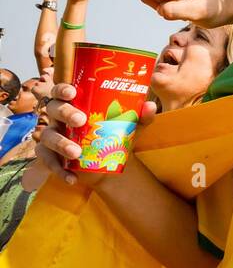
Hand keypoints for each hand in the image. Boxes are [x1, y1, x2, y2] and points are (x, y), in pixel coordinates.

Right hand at [25, 82, 157, 189]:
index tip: (73, 92)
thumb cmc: (114, 135)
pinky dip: (59, 170)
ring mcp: (52, 137)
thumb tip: (151, 106)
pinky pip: (48, 161)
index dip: (63, 89)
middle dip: (65, 113)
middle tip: (80, 120)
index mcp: (75, 104)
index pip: (62, 91)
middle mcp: (59, 118)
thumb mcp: (129, 127)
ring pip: (47, 136)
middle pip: (53, 109)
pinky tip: (73, 178)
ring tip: (76, 152)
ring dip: (61, 143)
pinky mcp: (52, 156)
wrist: (109, 163)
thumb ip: (140, 117)